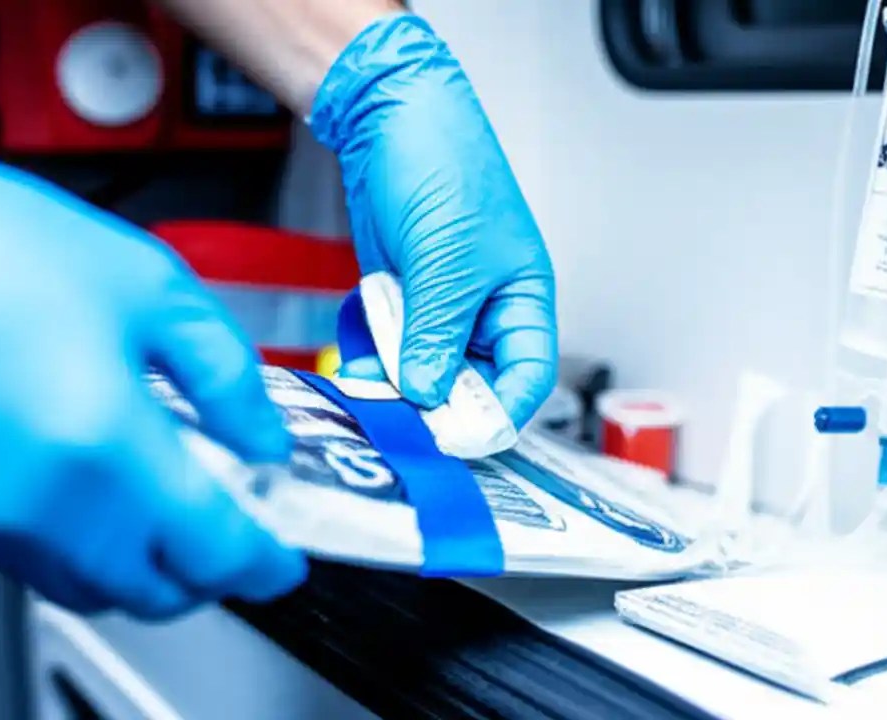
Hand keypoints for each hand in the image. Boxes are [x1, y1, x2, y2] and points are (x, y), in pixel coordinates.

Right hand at [0, 92, 305, 617]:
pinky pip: (48, 569)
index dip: (263, 562)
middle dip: (213, 569)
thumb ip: (230, 378)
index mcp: (105, 440)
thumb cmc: (0, 243)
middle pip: (160, 590)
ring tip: (173, 504)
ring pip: (103, 592)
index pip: (213, 548)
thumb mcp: (155, 288)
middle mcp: (48, 503)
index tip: (284, 556)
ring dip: (153, 568)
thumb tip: (266, 444)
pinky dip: (95, 555)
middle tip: (237, 521)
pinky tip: (108, 495)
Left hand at [309, 12, 557, 429]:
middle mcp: (485, 310)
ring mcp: (440, 306)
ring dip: (401, 385)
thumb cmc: (444, 166)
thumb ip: (437, 334)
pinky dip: (375, 361)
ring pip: (427, 371)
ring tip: (375, 394)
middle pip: (473, 384)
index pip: (528, 380)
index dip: (497, 416)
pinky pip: (392, 347)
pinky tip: (359, 368)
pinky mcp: (401, 298)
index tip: (457, 439)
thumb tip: (426, 395)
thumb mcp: (447, 261)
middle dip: (440, 406)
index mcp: (522, 300)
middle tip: (406, 424)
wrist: (387, 118)